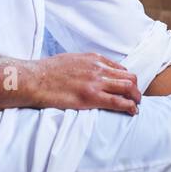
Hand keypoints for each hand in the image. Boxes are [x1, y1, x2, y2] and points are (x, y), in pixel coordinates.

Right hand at [27, 53, 141, 114]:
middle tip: (136, 98)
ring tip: (136, 106)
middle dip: (135, 88)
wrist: (34, 79)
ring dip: (136, 98)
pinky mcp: (91, 97)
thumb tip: (90, 71)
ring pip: (128, 88)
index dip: (127, 79)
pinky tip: (132, 111)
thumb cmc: (47, 71)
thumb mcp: (70, 59)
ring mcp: (96, 82)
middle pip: (129, 77)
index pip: (120, 68)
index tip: (127, 87)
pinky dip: (129, 107)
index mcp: (94, 59)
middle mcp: (98, 69)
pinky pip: (118, 102)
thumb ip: (85, 65)